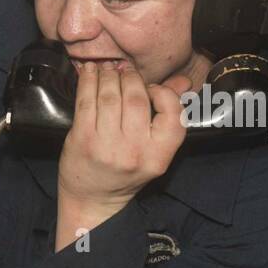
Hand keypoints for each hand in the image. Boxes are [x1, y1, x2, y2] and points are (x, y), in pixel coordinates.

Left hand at [54, 62, 189, 249]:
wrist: (93, 198)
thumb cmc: (126, 171)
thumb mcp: (154, 150)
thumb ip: (170, 114)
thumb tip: (185, 80)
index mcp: (159, 156)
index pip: (173, 114)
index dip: (163, 93)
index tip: (151, 89)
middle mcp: (134, 152)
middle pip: (136, 99)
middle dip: (130, 77)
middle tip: (124, 71)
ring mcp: (107, 146)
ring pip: (110, 96)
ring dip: (108, 76)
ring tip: (107, 70)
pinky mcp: (83, 139)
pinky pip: (86, 101)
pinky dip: (88, 81)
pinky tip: (90, 72)